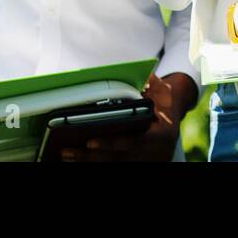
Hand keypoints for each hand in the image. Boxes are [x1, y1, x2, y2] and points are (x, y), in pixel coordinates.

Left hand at [60, 71, 197, 161]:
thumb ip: (148, 83)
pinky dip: (94, 162)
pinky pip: (113, 164)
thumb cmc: (162, 101)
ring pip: (112, 164)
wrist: (171, 118)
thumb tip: (134, 73)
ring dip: (87, 161)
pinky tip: (76, 159)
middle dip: (90, 156)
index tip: (89, 142)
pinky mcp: (136, 164)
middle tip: (67, 150)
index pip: (134, 141)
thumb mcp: (161, 90)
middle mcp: (153, 152)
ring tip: (65, 153)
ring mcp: (144, 161)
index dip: (111, 143)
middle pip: (117, 158)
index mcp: (161, 134)